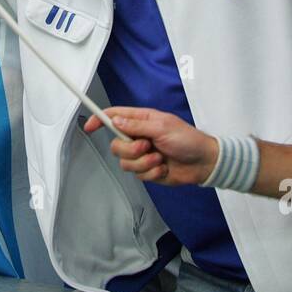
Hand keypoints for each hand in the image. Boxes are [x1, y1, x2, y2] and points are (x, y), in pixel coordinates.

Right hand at [84, 106, 219, 185]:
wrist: (203, 163)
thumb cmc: (188, 140)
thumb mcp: (162, 127)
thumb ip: (136, 126)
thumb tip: (115, 121)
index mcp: (141, 121)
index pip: (114, 117)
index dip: (99, 120)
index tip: (89, 126)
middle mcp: (138, 137)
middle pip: (115, 145)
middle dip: (130, 150)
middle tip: (147, 146)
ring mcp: (142, 155)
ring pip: (125, 162)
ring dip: (144, 163)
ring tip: (160, 159)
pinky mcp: (147, 170)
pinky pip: (138, 175)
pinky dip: (152, 173)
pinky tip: (164, 168)